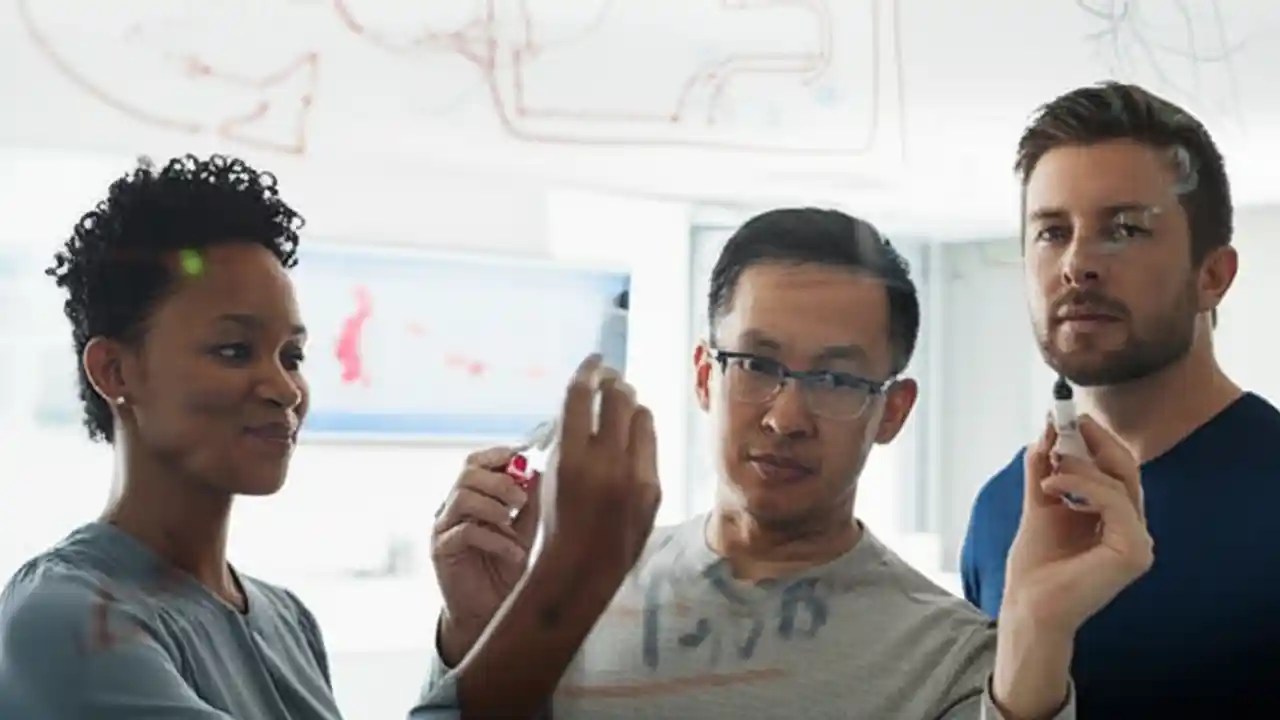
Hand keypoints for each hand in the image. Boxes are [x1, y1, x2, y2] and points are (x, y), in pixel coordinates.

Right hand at [431, 445, 539, 665]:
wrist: (491, 610)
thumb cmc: (506, 568)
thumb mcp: (525, 530)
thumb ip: (529, 502)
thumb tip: (536, 470)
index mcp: (473, 495)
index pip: (477, 462)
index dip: (498, 456)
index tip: (524, 464)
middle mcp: (454, 507)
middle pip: (468, 473)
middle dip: (499, 481)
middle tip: (520, 500)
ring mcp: (444, 527)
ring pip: (462, 497)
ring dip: (493, 506)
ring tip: (512, 523)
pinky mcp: (441, 550)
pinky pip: (464, 532)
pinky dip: (493, 539)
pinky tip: (513, 552)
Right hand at [542, 353, 661, 586]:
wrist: (582, 569)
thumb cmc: (558, 521)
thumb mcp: (552, 474)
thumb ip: (570, 437)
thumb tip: (589, 398)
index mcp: (571, 456)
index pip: (582, 394)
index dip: (588, 370)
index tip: (594, 360)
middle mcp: (605, 462)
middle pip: (617, 397)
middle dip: (614, 383)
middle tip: (610, 379)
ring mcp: (634, 476)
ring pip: (641, 416)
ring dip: (631, 406)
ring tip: (622, 407)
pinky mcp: (653, 489)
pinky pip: (650, 447)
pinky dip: (640, 438)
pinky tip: (632, 440)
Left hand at [1003, 414, 1153, 634]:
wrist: (1029, 605)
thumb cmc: (1036, 566)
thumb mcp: (1039, 504)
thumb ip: (1045, 470)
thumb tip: (1046, 431)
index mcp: (1114, 518)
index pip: (1116, 470)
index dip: (1096, 440)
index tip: (1070, 416)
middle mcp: (1132, 528)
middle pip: (1127, 470)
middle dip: (1097, 441)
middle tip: (1070, 421)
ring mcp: (1138, 541)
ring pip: (1121, 483)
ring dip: (1081, 467)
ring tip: (1049, 467)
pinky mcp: (1135, 552)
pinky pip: (1116, 503)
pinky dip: (1084, 487)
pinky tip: (1051, 487)